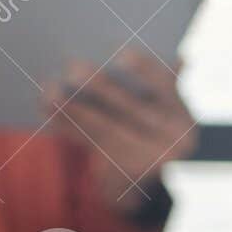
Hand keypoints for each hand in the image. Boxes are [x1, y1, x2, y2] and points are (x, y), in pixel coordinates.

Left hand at [44, 52, 196, 213]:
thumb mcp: (166, 106)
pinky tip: (47, 109)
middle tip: (74, 66)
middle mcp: (171, 144)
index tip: (122, 55)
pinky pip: (90, 145)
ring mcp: (145, 162)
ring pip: (106, 129)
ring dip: (75, 109)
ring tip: (51, 89)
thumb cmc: (153, 123)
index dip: (147, 71)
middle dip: (102, 88)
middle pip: (132, 111)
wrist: (145, 176)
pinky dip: (67, 126)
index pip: (167, 89)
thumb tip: (182, 60)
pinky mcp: (117, 171)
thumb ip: (167, 81)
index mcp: (184, 121)